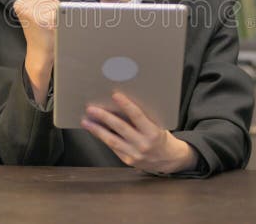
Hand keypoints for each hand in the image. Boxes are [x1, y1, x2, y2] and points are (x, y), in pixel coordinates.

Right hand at [13, 0, 58, 105]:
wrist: (39, 51)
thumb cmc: (39, 31)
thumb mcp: (32, 11)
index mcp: (19, 4)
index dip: (45, 2)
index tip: (39, 14)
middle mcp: (23, 7)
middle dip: (50, 7)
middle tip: (44, 21)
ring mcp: (32, 13)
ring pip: (55, 3)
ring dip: (55, 13)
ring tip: (47, 24)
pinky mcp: (42, 20)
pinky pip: (59, 11)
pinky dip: (59, 18)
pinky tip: (51, 27)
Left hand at [81, 92, 196, 173]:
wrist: (169, 160)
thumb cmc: (161, 137)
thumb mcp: (158, 125)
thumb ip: (143, 118)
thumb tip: (122, 103)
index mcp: (153, 133)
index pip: (137, 116)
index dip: (126, 105)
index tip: (115, 95)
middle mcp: (143, 144)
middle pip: (120, 128)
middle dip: (104, 117)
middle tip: (91, 108)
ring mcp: (134, 154)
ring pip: (112, 140)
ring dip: (97, 130)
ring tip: (86, 121)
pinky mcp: (128, 161)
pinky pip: (113, 147)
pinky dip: (103, 138)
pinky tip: (95, 130)